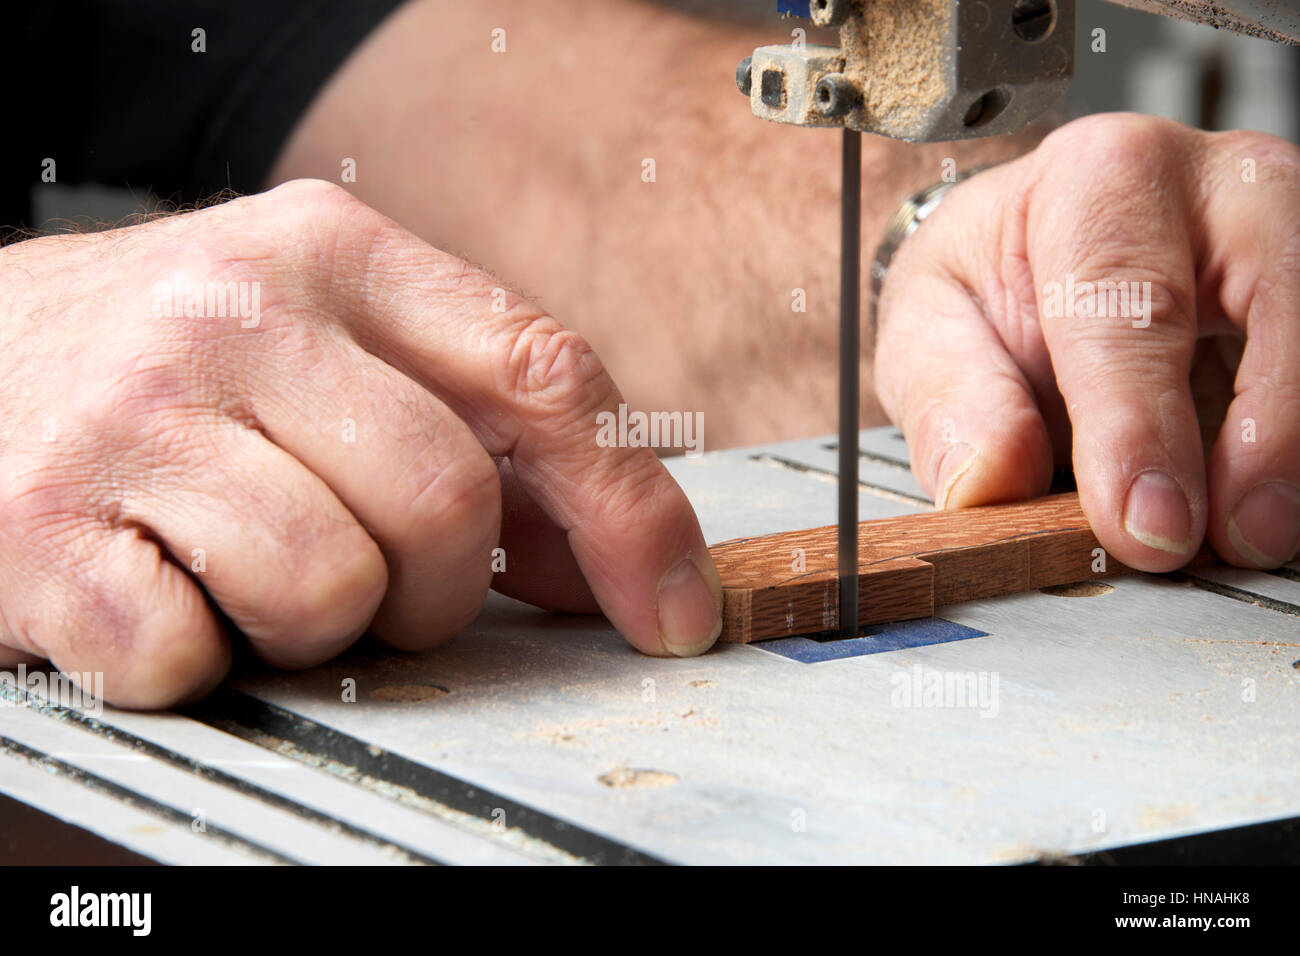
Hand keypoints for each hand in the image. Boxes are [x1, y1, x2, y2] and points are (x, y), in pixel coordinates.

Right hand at [0, 180, 722, 707]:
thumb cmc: (175, 366)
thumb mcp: (326, 343)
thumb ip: (472, 427)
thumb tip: (605, 557)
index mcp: (334, 254)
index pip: (541, 374)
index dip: (629, 509)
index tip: (671, 608)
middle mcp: (236, 316)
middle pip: (446, 500)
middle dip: (439, 585)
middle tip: (380, 581)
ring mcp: (132, 418)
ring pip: (329, 588)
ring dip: (315, 624)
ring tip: (250, 572)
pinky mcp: (41, 531)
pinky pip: (191, 657)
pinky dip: (196, 660)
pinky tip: (159, 591)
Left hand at [874, 113, 1299, 571]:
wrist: (1036, 248)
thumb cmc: (988, 286)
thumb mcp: (926, 329)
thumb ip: (951, 403)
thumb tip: (992, 483)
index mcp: (1104, 180)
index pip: (1131, 304)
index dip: (1140, 426)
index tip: (1145, 522)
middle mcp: (1222, 185)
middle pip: (1281, 298)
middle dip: (1268, 433)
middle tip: (1235, 537)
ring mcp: (1294, 229)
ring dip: (1296, 444)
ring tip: (1252, 531)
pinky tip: (1270, 493)